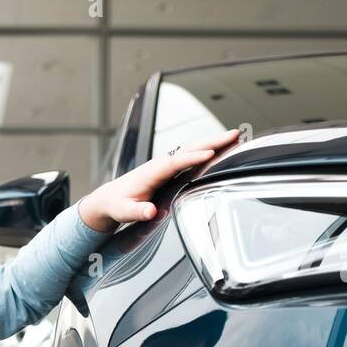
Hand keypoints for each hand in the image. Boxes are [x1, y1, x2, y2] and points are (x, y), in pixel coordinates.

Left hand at [77, 128, 241, 232]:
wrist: (111, 198)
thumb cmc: (118, 205)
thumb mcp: (124, 212)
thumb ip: (136, 212)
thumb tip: (150, 212)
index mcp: (151, 172)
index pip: (175, 162)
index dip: (192, 158)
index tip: (211, 154)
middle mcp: (161, 164)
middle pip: (190, 149)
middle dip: (212, 142)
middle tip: (234, 134)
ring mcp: (167, 164)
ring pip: (194, 149)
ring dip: (214, 142)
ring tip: (236, 136)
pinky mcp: (171, 168)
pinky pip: (193, 156)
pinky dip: (209, 150)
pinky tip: (223, 149)